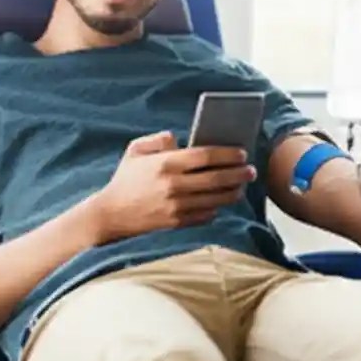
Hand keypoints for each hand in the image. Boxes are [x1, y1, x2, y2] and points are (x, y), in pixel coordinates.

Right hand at [86, 132, 256, 244]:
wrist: (110, 215)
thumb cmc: (125, 179)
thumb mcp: (135, 151)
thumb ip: (158, 139)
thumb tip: (179, 138)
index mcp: (165, 163)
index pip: (205, 156)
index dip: (227, 154)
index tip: (242, 153)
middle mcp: (173, 185)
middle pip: (216, 178)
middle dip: (238, 174)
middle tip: (251, 170)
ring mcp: (176, 206)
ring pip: (215, 199)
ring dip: (233, 192)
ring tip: (242, 185)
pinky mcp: (176, 222)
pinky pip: (205, 215)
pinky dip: (217, 208)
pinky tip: (222, 201)